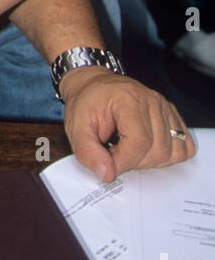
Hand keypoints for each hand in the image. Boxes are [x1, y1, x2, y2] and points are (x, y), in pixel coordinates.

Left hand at [60, 68, 195, 180]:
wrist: (93, 85)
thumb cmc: (86, 103)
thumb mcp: (75, 126)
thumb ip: (87, 151)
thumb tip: (107, 174)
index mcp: (128, 98)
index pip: (139, 142)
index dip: (123, 162)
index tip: (108, 163)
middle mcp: (152, 100)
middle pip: (158, 150)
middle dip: (134, 162)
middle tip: (115, 152)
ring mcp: (164, 107)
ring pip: (172, 152)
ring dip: (150, 161)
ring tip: (129, 149)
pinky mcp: (171, 115)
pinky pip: (184, 146)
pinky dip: (168, 155)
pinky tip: (148, 148)